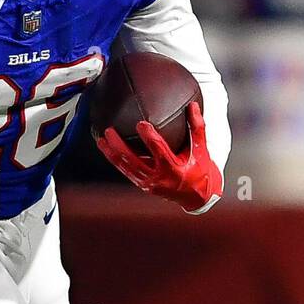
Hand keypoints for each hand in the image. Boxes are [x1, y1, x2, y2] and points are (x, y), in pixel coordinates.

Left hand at [96, 101, 221, 212]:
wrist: (197, 197)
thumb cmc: (200, 172)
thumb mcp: (201, 150)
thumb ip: (197, 128)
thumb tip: (192, 106)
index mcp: (173, 169)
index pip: (159, 151)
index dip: (149, 137)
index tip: (141, 124)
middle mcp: (158, 178)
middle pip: (134, 161)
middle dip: (119, 146)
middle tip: (109, 131)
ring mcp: (149, 183)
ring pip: (126, 168)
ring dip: (112, 154)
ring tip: (101, 140)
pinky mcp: (143, 185)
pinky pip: (126, 172)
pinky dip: (116, 161)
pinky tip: (108, 151)